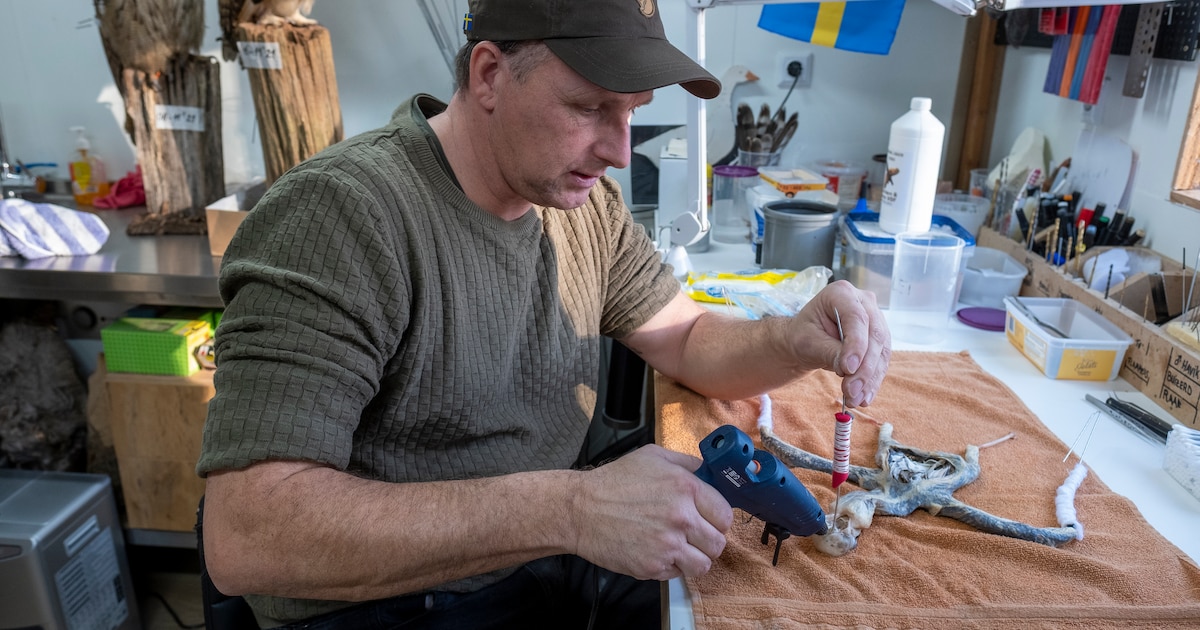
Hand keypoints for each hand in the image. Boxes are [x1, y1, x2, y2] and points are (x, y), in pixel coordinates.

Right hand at [568, 445, 732, 580]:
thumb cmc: (613, 482)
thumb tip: (708, 472)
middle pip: (718, 543)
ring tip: (679, 549)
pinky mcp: (653, 567)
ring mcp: (668, 545)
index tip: (708, 520)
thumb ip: (685, 463)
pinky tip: (657, 552)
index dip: (717, 518)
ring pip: (704, 565)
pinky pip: (678, 575)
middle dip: (707, 541)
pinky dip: (671, 567)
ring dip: (694, 558)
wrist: (580, 509)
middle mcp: (681, 518)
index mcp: (686, 488)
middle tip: (693, 536)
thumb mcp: (652, 457)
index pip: (725, 515)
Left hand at [789, 279, 890, 406]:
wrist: (807, 340)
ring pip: (881, 350)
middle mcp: (863, 302)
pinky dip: (873, 380)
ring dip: (870, 378)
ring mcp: (875, 319)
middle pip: (873, 335)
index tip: (848, 369)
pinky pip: (882, 360)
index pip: (856, 318)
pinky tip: (865, 397)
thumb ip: (829, 351)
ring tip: (856, 400)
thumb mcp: (808, 342)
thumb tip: (849, 368)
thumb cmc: (804, 335)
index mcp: (841, 292)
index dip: (856, 344)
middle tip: (851, 391)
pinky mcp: (880, 338)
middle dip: (864, 368)